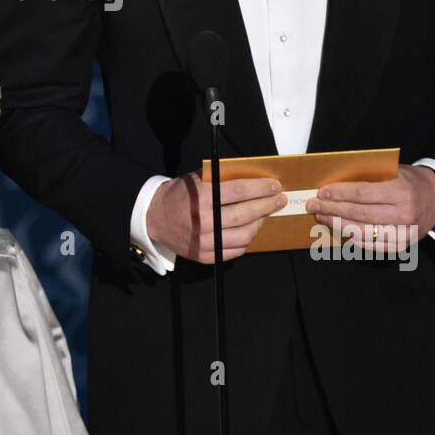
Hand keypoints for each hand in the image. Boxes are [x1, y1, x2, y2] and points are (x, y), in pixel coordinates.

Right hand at [147, 172, 285, 262]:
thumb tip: (253, 180)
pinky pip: (235, 250)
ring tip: (266, 214)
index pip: (238, 192)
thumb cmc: (179, 194)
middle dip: (266, 205)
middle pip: (245, 214)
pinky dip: (247, 240)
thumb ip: (221, 180)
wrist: (155, 218)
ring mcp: (205, 242)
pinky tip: (251, 229)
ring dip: (260, 223)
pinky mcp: (205, 256)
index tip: (275, 186)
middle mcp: (205, 222)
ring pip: (244, 235)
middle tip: (279, 199)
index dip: (260, 188)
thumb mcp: (196, 179)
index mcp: (202, 198)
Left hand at [305, 164, 434, 247]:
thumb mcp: (393, 171)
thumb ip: (369, 177)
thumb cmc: (409, 181)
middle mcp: (404, 214)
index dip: (340, 194)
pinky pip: (373, 246)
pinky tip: (341, 231)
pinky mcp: (403, 246)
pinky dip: (354, 239)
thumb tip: (336, 184)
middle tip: (314, 206)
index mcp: (401, 191)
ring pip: (364, 232)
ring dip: (338, 225)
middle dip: (333, 210)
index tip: (322, 192)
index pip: (363, 194)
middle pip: (360, 214)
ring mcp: (404, 233)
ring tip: (322, 218)